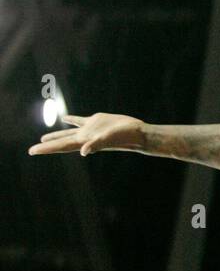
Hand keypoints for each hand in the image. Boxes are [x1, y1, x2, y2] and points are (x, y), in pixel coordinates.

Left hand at [28, 113, 144, 156]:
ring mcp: (88, 129)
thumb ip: (96, 145)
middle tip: (33, 150)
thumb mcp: (108, 139)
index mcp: (83, 142)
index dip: (45, 149)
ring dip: (55, 135)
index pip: (60, 146)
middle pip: (60, 142)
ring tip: (43, 138)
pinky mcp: (95, 121)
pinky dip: (70, 120)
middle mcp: (83, 137)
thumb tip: (84, 152)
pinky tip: (65, 118)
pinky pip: (78, 121)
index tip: (32, 151)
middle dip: (47, 145)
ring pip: (67, 132)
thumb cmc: (124, 137)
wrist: (136, 133)